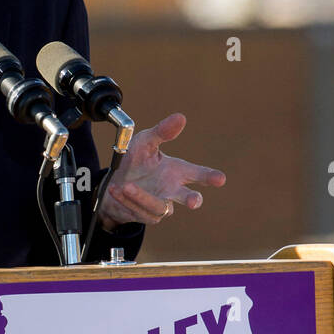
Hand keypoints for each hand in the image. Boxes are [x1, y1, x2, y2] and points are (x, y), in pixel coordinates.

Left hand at [97, 113, 224, 229]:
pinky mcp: (147, 216)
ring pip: (160, 207)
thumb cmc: (134, 161)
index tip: (220, 179)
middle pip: (188, 197)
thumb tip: (180, 117)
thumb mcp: (145, 142)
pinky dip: (128, 200)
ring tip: (127, 185)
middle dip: (193, 199)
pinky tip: (116, 190)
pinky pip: (141, 211)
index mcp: (177, 172)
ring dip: (143, 197)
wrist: (112, 183)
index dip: (209, 176)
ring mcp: (161, 204)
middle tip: (195, 201)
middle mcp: (172, 190)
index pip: (198, 174)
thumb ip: (162, 132)